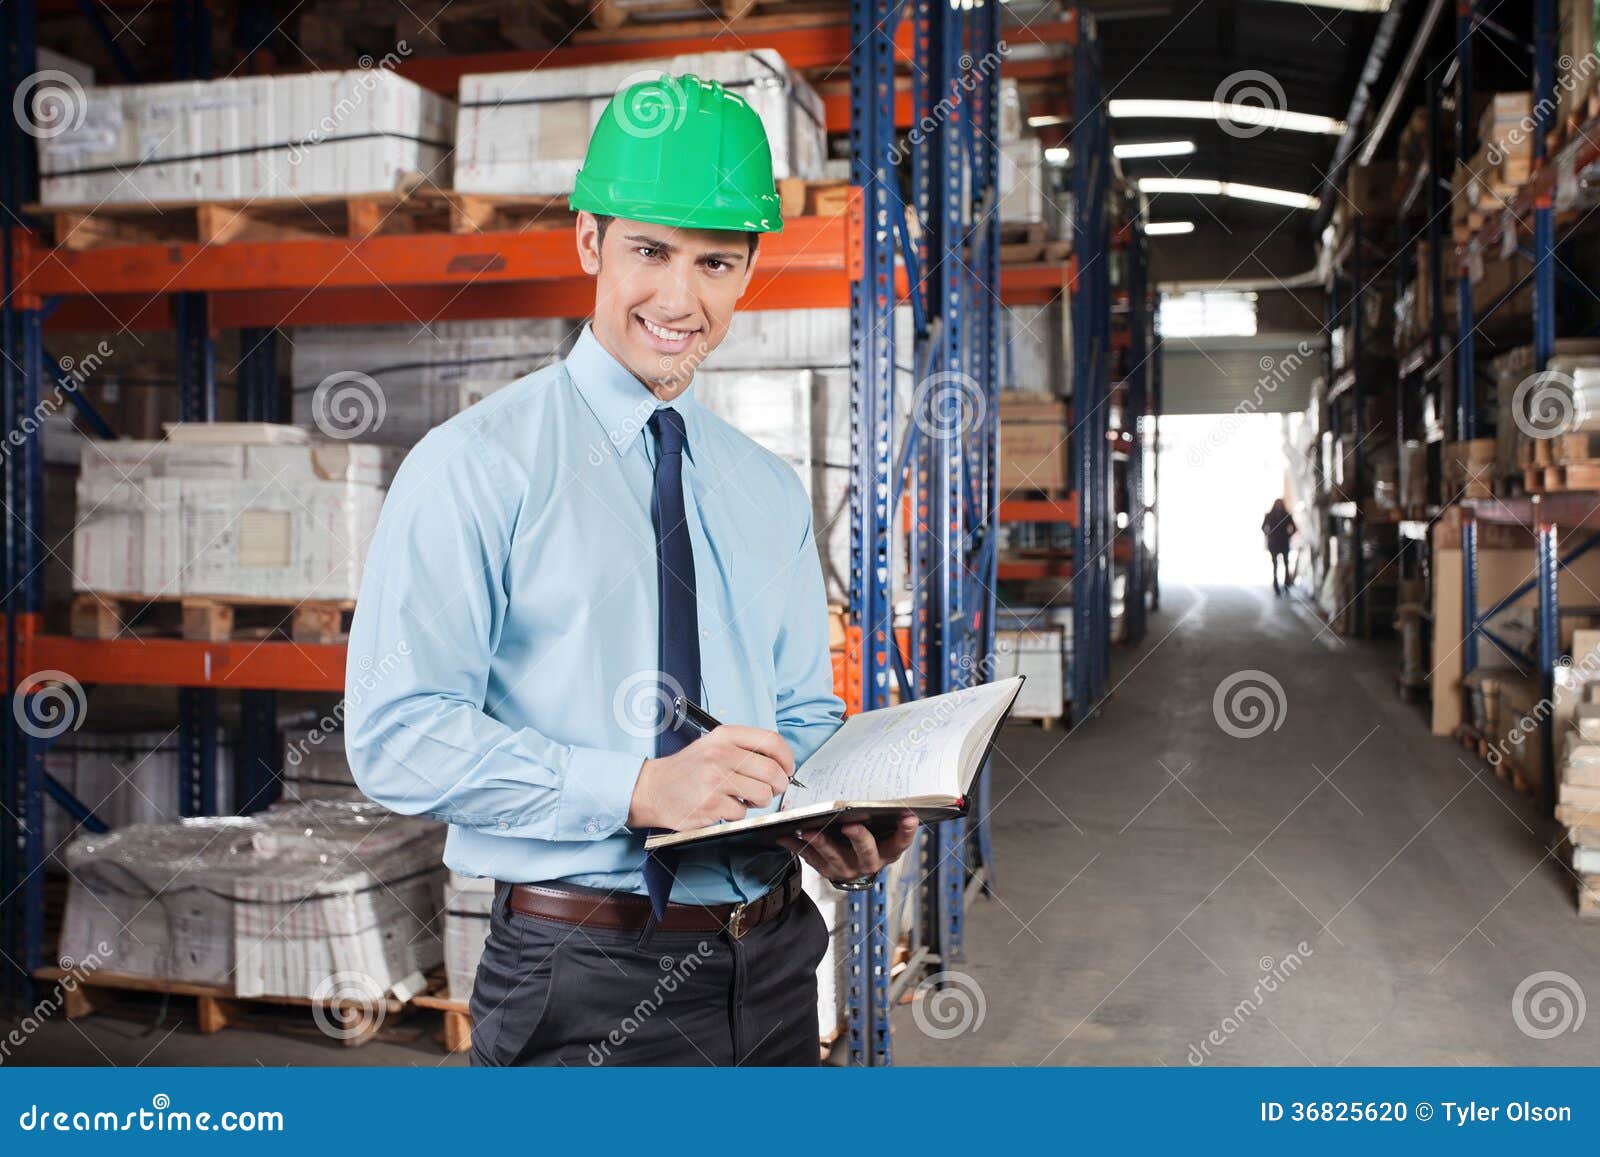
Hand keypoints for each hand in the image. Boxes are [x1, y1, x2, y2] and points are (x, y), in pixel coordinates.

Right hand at [627, 725, 794, 830]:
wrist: (654, 789)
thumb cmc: (688, 769)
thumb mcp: (714, 745)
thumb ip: (744, 748)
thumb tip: (780, 762)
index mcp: (725, 736)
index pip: (772, 741)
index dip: (787, 758)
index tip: (787, 768)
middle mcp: (721, 755)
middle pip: (772, 771)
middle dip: (779, 785)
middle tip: (773, 789)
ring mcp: (716, 780)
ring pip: (762, 794)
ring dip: (758, 801)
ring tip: (743, 797)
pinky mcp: (712, 804)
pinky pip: (742, 813)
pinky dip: (737, 813)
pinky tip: (723, 806)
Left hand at [777, 812, 918, 882]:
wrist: (853, 866)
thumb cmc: (869, 839)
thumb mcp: (881, 830)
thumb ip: (881, 815)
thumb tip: (879, 782)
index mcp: (887, 852)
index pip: (901, 843)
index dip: (906, 832)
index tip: (909, 817)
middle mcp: (869, 863)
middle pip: (866, 852)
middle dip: (859, 838)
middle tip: (851, 825)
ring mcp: (846, 869)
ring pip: (834, 856)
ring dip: (821, 843)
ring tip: (808, 829)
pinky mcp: (826, 870)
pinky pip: (810, 858)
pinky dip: (797, 845)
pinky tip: (786, 834)